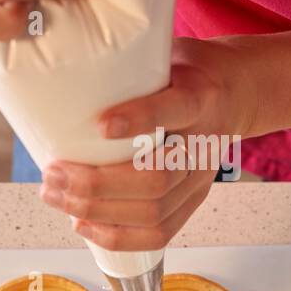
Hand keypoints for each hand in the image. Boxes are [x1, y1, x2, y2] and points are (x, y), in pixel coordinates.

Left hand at [39, 36, 257, 250]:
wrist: (236, 92)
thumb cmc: (188, 73)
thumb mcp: (167, 55)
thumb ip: (129, 65)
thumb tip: (64, 69)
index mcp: (200, 97)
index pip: (176, 108)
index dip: (140, 119)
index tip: (101, 125)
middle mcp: (203, 142)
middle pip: (156, 177)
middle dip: (97, 183)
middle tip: (54, 172)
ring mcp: (200, 178)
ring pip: (153, 211)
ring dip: (96, 210)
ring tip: (56, 196)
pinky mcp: (193, 201)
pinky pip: (159, 233)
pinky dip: (116, 235)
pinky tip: (82, 224)